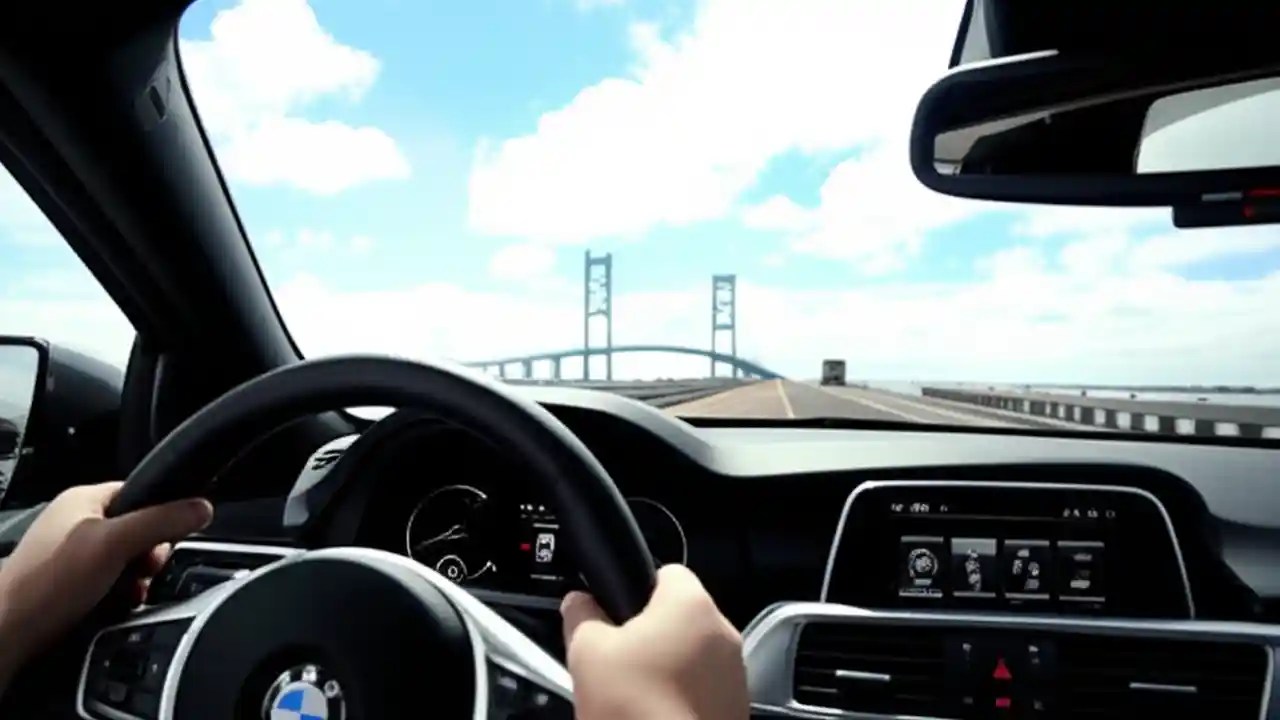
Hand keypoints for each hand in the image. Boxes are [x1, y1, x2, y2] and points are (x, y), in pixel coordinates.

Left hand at [0, 482, 212, 689]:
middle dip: (149, 555)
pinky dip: (121, 594)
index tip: (164, 540)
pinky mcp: (72, 583)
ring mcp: (73, 554)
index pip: (142, 493)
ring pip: (129, 560)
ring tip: (125, 592)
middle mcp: (78, 522)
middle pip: (140, 529)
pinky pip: (113, 581)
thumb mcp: (114, 543)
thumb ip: (161, 521)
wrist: (9, 634)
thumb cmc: (49, 582)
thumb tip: (203, 507)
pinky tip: (116, 603)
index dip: (161, 515)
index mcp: (84, 498)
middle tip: (141, 570)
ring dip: (137, 579)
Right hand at [561, 565, 747, 719]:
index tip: (612, 617)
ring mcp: (736, 674)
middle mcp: (724, 632)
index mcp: (691, 603)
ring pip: (692, 655)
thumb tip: (579, 601)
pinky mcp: (738, 709)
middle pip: (678, 616)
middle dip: (648, 634)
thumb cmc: (632, 706)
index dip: (633, 589)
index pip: (663, 571)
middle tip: (615, 662)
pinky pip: (704, 689)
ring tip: (633, 697)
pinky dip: (681, 698)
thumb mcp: (587, 654)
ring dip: (666, 668)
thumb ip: (581, 615)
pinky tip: (655, 717)